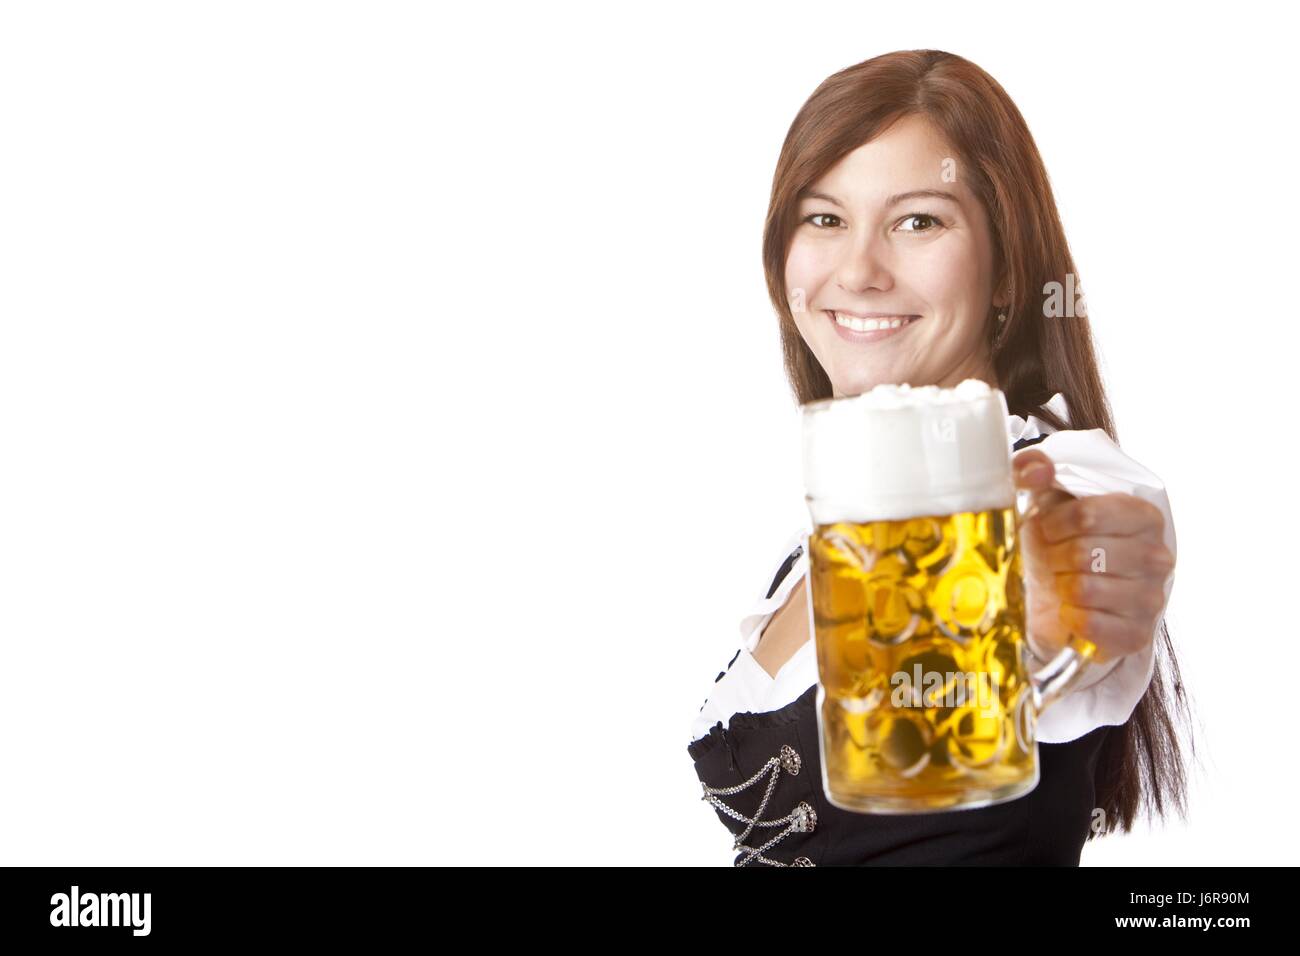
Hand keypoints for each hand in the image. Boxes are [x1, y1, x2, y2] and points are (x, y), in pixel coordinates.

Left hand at [1012, 449, 1174, 666]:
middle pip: (1083, 553)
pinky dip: (1070, 617)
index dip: (1054, 523)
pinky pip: (1090, 624)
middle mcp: (1158, 556)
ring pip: (1084, 588)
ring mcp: (1152, 598)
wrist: (1059, 597)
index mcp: (1143, 515)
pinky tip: (1073, 609)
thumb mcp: (1044, 497)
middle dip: (1054, 557)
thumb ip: (1034, 469)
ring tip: (1064, 582)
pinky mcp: (1137, 635)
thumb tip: (1037, 470)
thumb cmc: (1057, 542)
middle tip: (1054, 559)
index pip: (1087, 514)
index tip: (1049, 529)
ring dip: (1061, 586)